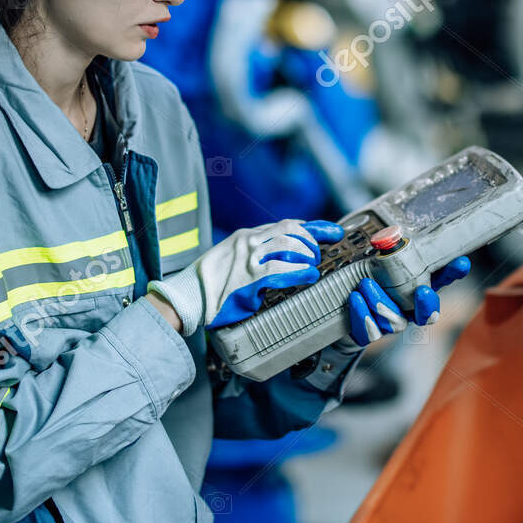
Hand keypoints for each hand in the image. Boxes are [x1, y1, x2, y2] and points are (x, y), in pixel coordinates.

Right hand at [149, 219, 345, 334]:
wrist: (188, 298)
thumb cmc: (210, 284)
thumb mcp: (232, 257)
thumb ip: (255, 254)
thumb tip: (285, 259)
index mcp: (246, 236)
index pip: (287, 224)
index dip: (314, 227)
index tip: (334, 231)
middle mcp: (248, 242)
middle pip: (291, 230)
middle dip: (312, 241)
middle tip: (319, 254)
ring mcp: (248, 259)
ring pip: (289, 246)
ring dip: (307, 255)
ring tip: (313, 266)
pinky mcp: (248, 278)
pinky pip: (281, 270)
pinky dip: (300, 272)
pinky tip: (309, 276)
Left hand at [347, 255, 470, 346]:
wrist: (341, 307)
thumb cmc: (369, 280)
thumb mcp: (378, 262)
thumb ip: (391, 248)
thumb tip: (391, 232)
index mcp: (418, 290)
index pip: (442, 281)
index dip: (453, 273)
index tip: (460, 262)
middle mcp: (409, 310)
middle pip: (427, 316)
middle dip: (427, 305)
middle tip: (423, 291)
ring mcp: (390, 325)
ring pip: (394, 322)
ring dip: (381, 302)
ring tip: (366, 283)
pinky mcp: (369, 334)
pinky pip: (370, 332)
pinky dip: (362, 315)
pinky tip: (356, 298)